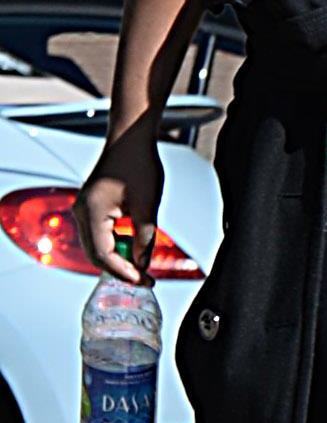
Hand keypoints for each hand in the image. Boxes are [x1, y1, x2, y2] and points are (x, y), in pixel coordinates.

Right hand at [75, 130, 166, 283]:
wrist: (130, 141)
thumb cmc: (139, 167)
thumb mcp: (148, 206)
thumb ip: (145, 238)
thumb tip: (143, 264)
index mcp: (92, 214)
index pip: (103, 255)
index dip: (124, 272)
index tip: (145, 281)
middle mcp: (82, 213)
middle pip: (96, 254)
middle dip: (121, 269)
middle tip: (145, 280)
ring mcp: (84, 210)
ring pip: (97, 245)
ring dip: (118, 258)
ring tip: (142, 268)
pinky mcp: (91, 207)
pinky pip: (100, 234)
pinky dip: (116, 244)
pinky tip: (134, 249)